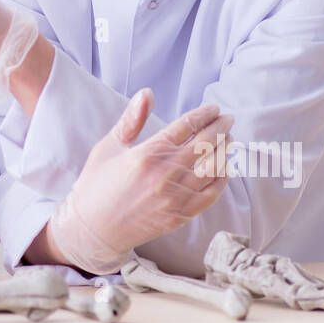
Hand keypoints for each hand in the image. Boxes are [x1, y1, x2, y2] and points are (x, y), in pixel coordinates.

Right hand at [49, 90, 233, 274]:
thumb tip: (147, 93)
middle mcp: (164, 175)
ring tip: (229, 139)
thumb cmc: (97, 184)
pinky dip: (222, 179)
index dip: (204, 114)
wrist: (93, 229)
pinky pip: (210, 195)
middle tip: (228, 118)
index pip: (186, 126)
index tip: (214, 108)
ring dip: (224, 150)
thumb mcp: (109, 146)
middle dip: (221, 127)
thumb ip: (131, 119)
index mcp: (147, 154)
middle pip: (204, 144)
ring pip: (212, 168)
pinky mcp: (179, 216)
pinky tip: (224, 168)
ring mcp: (174, 197)